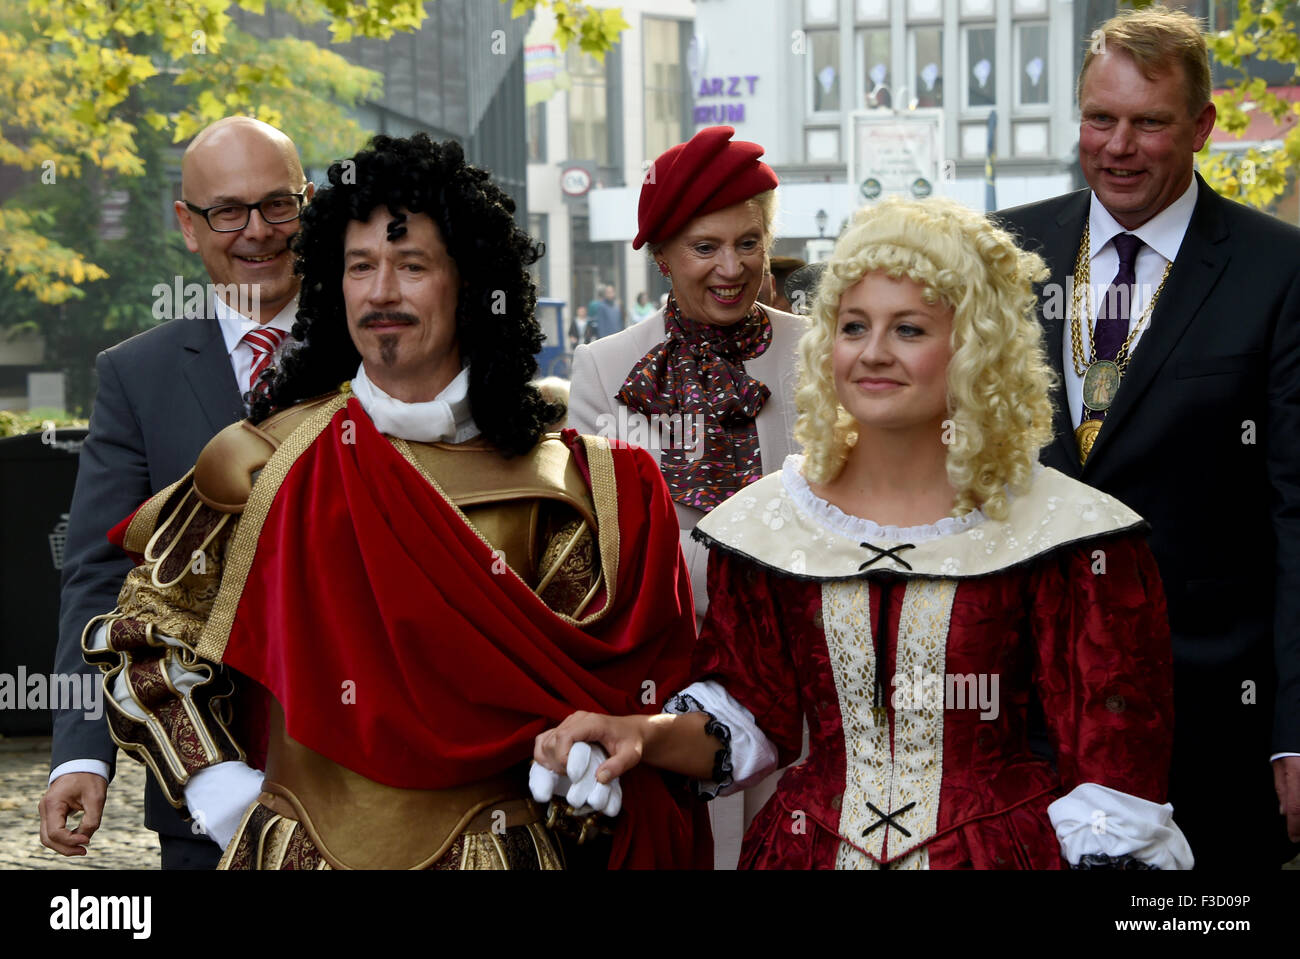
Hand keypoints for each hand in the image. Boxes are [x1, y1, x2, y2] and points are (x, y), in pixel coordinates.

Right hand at [39, 773, 107, 856]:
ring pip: (48, 837)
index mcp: (53, 803)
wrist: (84, 764)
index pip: (55, 832)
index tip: (87, 841)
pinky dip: (64, 838)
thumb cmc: (90, 778)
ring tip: (83, 848)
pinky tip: (79, 839)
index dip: (71, 840)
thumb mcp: (96, 798)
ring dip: (64, 845)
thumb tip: (85, 838)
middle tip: (85, 850)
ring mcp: (46, 811)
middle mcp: (45, 808)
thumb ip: (91, 820)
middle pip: (48, 839)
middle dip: (66, 848)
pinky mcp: (51, 813)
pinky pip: (53, 831)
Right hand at [532, 711, 653, 813]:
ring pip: (544, 741)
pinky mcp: (564, 730)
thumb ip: (618, 766)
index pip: (565, 736)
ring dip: (548, 761)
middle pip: (552, 741)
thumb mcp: (631, 755)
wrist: (631, 731)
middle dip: (557, 763)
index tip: (572, 774)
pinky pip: (544, 740)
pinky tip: (554, 768)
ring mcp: (568, 723)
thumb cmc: (631, 742)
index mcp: (591, 722)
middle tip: (573, 777)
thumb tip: (599, 778)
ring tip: (565, 773)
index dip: (562, 757)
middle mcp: (576, 719)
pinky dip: (544, 756)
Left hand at [1273, 755, 1299, 842]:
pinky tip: (1299, 813)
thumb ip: (1282, 790)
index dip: (1295, 826)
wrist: (1296, 736)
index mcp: (1295, 776)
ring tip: (1298, 824)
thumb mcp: (1278, 768)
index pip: (1295, 808)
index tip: (1294, 838)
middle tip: (1299, 834)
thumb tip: (1284, 812)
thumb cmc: (1287, 752)